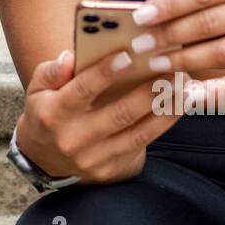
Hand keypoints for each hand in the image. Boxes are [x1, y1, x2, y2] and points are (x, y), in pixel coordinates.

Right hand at [15, 48, 191, 184]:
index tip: (128, 55)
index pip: (82, 90)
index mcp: (53, 113)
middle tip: (172, 70)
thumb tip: (71, 56)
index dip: (105, 73)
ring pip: (138, 132)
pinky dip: (163, 125)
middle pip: (119, 114)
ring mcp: (94, 158)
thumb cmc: (46, 111)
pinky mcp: (111, 169)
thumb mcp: (38, 88)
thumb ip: (52, 71)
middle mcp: (74, 139)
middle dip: (149, 91)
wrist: (43, 158)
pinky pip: (142, 144)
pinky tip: (178, 107)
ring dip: (166, 110)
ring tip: (186, 89)